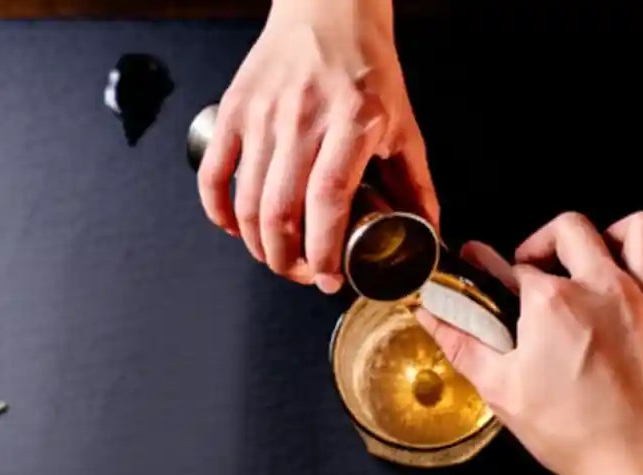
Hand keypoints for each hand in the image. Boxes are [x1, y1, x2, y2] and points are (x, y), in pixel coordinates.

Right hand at [197, 0, 437, 292]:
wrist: (327, 10)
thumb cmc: (367, 68)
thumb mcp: (403, 123)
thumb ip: (415, 183)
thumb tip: (428, 232)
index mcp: (351, 123)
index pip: (328, 200)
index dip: (325, 249)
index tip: (330, 279)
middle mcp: (303, 120)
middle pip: (282, 212)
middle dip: (289, 261)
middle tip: (305, 276)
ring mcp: (263, 116)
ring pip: (249, 202)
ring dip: (260, 246)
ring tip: (279, 259)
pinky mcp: (234, 111)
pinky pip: (213, 174)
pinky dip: (219, 212)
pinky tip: (236, 229)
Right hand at [416, 211, 642, 474]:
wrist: (638, 465)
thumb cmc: (572, 434)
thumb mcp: (501, 390)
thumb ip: (462, 343)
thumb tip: (430, 313)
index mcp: (555, 303)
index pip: (515, 265)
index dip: (496, 268)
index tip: (487, 271)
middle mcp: (605, 288)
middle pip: (573, 228)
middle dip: (548, 241)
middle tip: (538, 270)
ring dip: (616, 235)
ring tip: (598, 259)